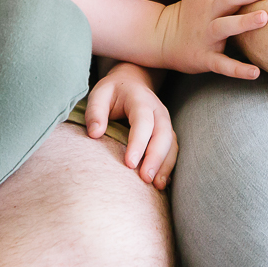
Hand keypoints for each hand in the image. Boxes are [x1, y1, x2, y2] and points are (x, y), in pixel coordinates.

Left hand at [84, 63, 175, 189]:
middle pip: (163, 134)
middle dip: (156, 157)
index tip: (129, 163)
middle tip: (145, 179)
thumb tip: (95, 134)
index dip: (138, 142)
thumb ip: (95, 112)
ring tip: (156, 185)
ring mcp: (165, 122)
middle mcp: (158, 110)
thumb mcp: (99, 94)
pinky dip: (169, 166)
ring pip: (171, 144)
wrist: (133, 81)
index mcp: (140, 99)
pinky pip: (172, 150)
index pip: (143, 121)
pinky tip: (161, 182)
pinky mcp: (166, 133)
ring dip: (166, 165)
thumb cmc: (113, 91)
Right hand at [155, 0, 267, 77]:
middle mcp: (208, 12)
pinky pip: (220, 64)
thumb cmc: (189, 13)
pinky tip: (255, 72)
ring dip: (244, 22)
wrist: (160, 38)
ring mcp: (206, 35)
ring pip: (224, 26)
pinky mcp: (203, 57)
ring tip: (266, 18)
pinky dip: (237, 69)